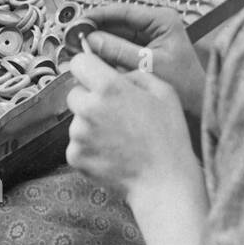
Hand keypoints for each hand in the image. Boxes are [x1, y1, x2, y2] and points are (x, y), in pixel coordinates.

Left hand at [66, 50, 201, 204]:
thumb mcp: (163, 91)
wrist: (164, 182)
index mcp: (109, 87)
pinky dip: (90, 147)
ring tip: (118, 138)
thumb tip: (115, 72)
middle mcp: (89, 108)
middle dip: (90, 98)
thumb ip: (135, 74)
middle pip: (74, 93)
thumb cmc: (169, 136)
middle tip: (114, 113)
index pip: (79, 63)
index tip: (96, 76)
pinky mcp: (75, 157)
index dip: (89, 68)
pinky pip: (77, 143)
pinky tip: (112, 153)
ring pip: (77, 120)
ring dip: (91, 124)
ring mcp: (79, 135)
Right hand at [84, 5, 205, 116]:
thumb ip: (118, 51)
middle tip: (73, 38)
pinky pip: (119, 48)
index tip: (78, 22)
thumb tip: (92, 40)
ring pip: (115, 35)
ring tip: (78, 49)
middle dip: (94, 30)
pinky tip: (91, 59)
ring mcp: (149, 38)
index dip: (97, 15)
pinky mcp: (144, 51)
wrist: (198, 105)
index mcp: (162, 20)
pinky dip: (105, 53)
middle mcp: (156, 25)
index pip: (123, 11)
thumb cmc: (184, 85)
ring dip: (97, 42)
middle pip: (116, 22)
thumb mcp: (148, 65)